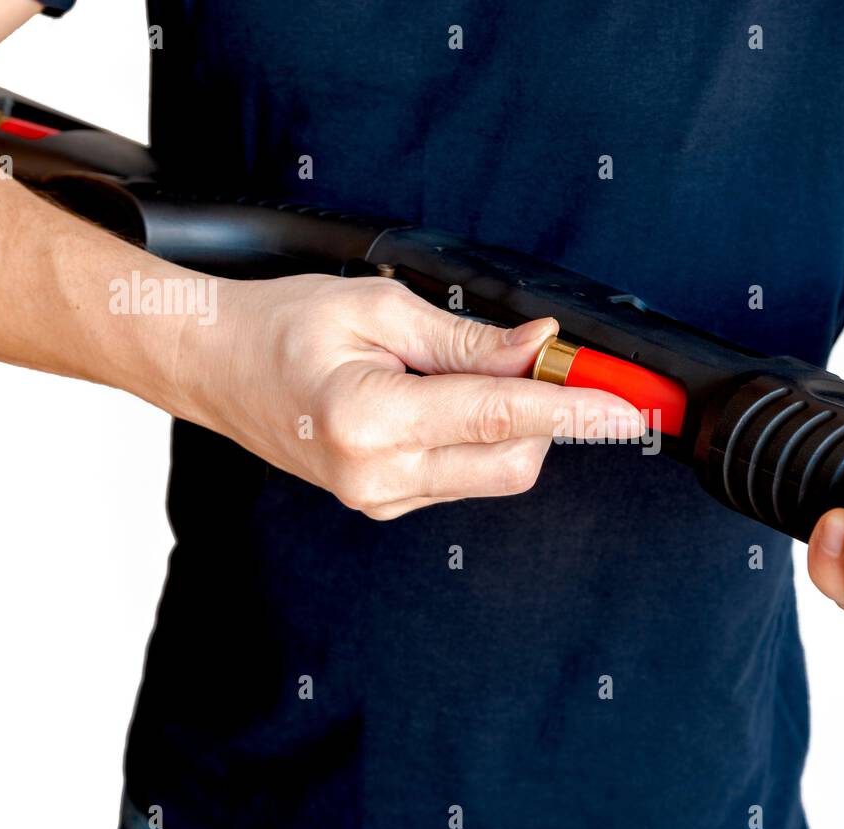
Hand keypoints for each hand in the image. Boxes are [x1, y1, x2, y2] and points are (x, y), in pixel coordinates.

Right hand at [175, 273, 644, 519]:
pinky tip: (446, 401)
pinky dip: (480, 440)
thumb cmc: (281, 326)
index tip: (628, 407)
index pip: (500, 418)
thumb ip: (466, 339)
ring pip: (494, 473)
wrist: (215, 366)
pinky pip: (463, 478)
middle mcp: (377, 475)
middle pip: (513, 461)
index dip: (575, 410)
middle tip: (561, 362)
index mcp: (368, 419)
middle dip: (552, 416)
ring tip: (468, 370)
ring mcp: (380, 499)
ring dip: (513, 426)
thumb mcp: (377, 309)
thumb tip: (538, 346)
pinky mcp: (385, 504)